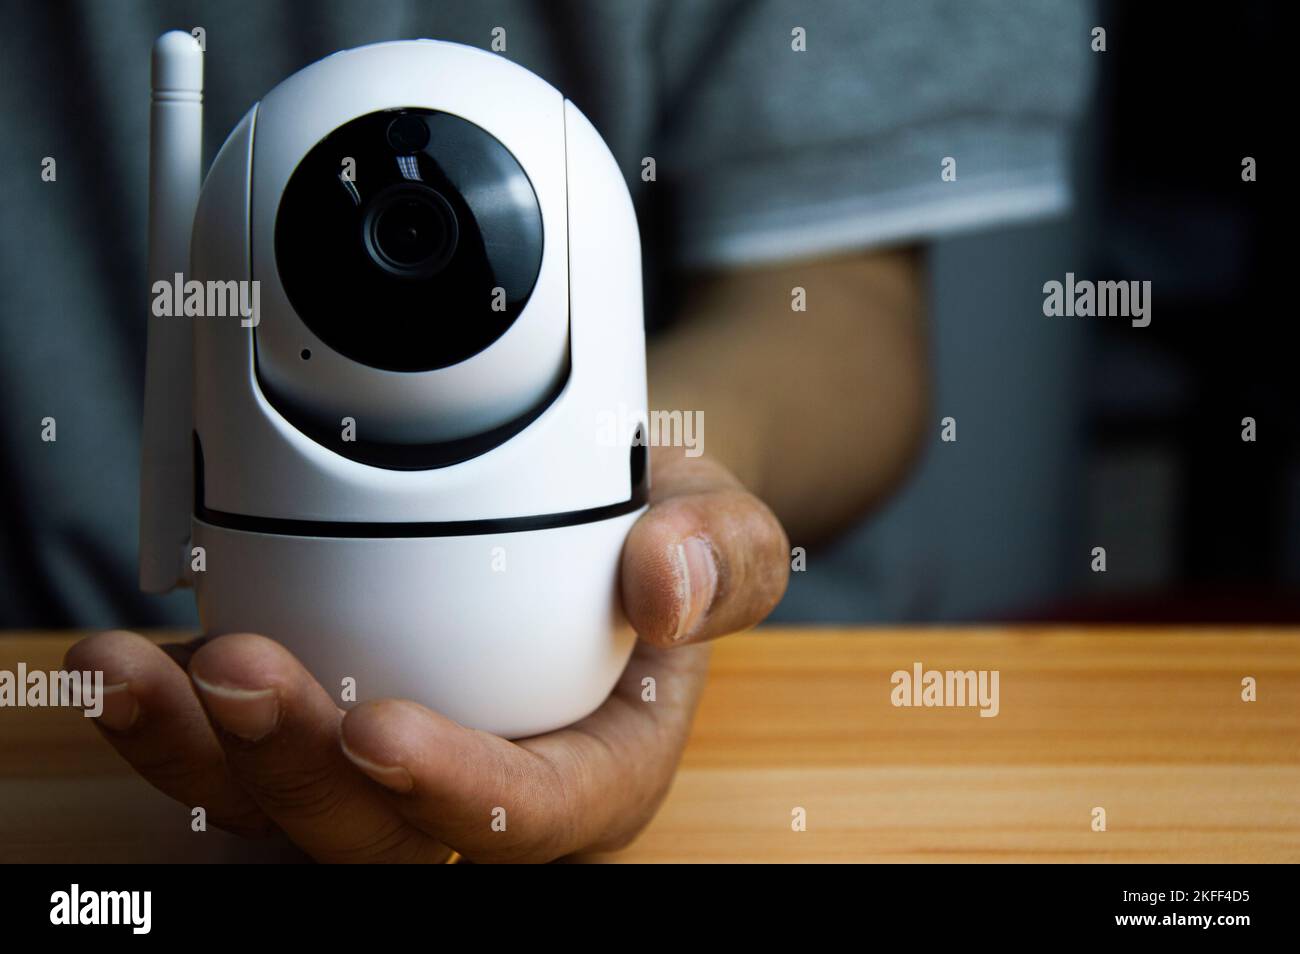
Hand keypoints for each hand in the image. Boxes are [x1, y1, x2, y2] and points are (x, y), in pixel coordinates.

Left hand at [67, 448, 788, 861]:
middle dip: (296, 770)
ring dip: (198, 758)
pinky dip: (168, 724)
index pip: (530, 814)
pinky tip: (126, 660)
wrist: (594, 502)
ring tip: (135, 673)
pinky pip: (232, 760)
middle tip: (241, 669)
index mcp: (590, 770)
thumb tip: (666, 587)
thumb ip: (725, 558)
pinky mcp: (319, 725)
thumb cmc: (658, 532)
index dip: (454, 792)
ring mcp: (387, 766)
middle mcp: (475, 789)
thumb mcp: (725, 529)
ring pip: (282, 811)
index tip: (382, 723)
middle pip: (379, 834)